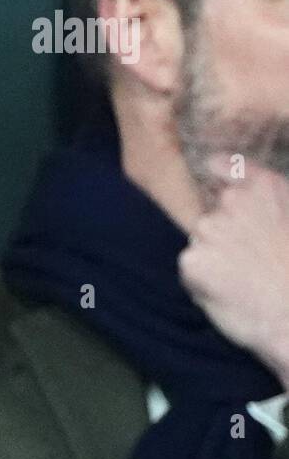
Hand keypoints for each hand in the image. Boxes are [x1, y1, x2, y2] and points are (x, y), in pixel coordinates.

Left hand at [179, 161, 288, 387]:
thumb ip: (267, 199)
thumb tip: (226, 179)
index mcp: (265, 188)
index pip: (223, 165)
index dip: (218, 173)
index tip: (215, 176)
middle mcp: (234, 201)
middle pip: (212, 215)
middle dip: (224, 236)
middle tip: (252, 262)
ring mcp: (209, 229)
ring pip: (200, 242)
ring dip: (214, 259)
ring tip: (246, 281)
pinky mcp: (192, 260)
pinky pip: (191, 269)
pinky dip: (203, 282)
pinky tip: (230, 293)